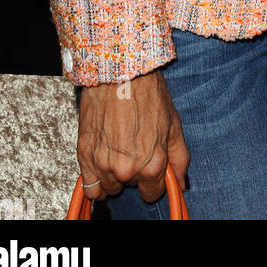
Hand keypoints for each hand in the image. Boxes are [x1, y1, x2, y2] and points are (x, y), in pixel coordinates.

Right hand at [76, 69, 189, 202]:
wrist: (120, 73)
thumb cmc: (148, 93)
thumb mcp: (174, 124)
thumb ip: (179, 159)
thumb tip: (181, 183)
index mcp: (152, 165)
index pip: (152, 194)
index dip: (153, 181)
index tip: (150, 167)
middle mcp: (127, 170)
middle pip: (129, 188)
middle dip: (134, 173)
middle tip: (134, 147)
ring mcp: (103, 165)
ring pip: (109, 187)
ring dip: (113, 175)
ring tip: (118, 148)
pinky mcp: (84, 156)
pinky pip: (89, 187)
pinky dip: (95, 180)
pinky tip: (102, 162)